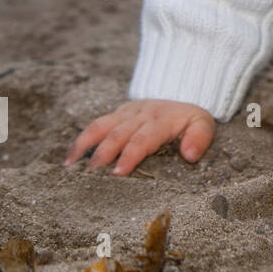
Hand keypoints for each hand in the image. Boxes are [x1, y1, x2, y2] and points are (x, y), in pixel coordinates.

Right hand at [64, 99, 215, 175]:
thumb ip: (200, 138)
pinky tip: (69, 159)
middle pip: (117, 134)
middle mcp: (139, 114)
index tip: (118, 173)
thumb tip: (190, 155)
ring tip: (70, 167)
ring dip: (84, 146)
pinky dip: (80, 141)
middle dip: (103, 155)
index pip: (143, 138)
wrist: (180, 95)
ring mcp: (124, 113)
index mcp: (160, 120)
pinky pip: (95, 125)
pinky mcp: (115, 114)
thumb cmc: (189, 119)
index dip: (130, 155)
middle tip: (91, 177)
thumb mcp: (203, 124)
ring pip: (100, 127)